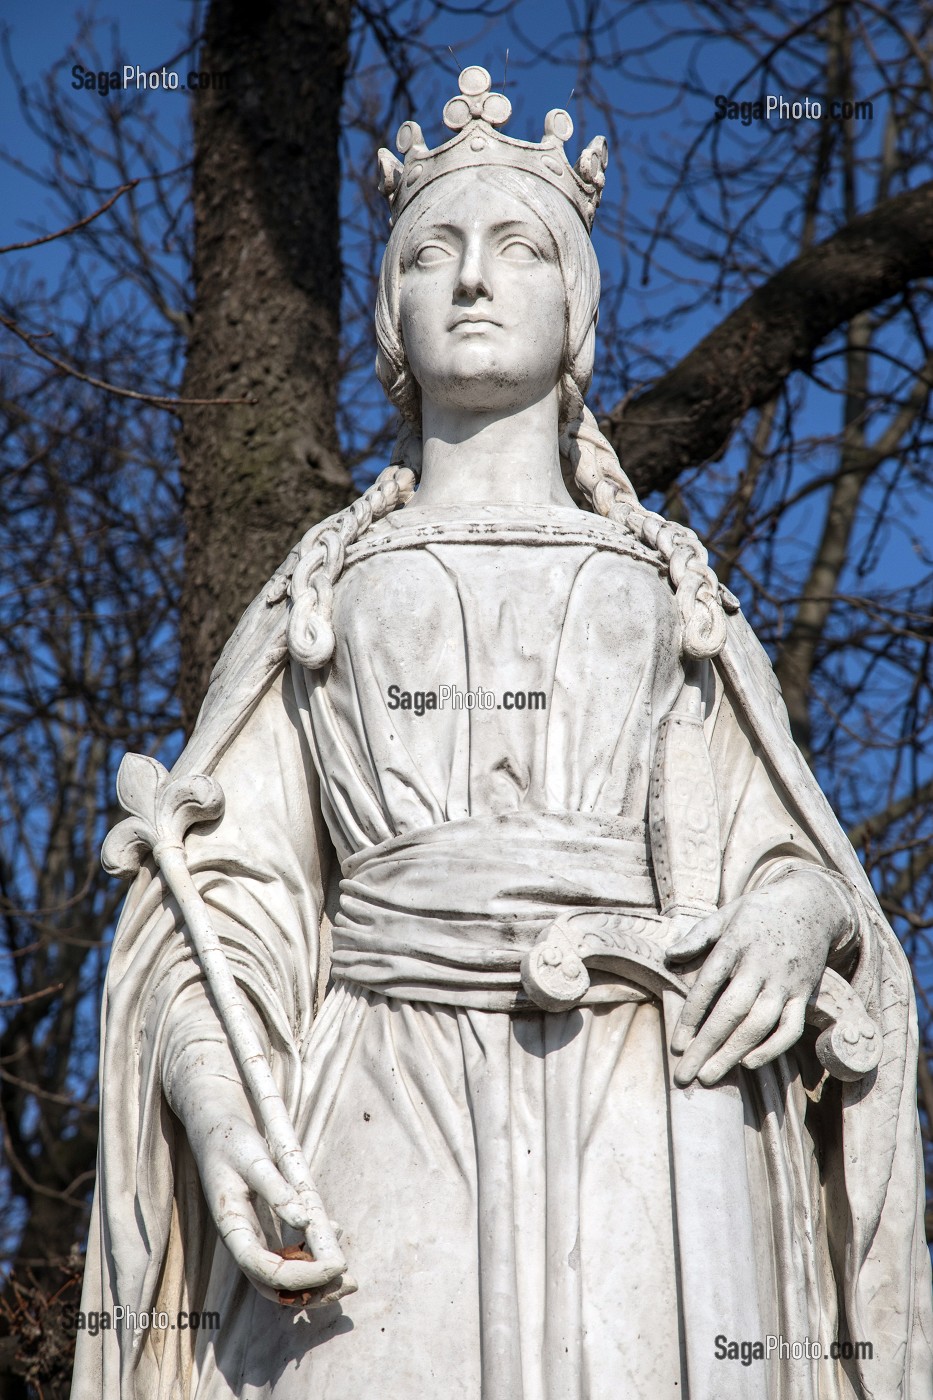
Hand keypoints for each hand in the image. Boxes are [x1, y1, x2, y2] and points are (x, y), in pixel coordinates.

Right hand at [170, 1064, 346, 1305]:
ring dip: (314, 1282)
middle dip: (312, 1292)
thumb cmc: (232, 1139)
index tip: (339, 1263)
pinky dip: (311, 1255)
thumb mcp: (254, 1158)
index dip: (303, 1274)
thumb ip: (277, 1190)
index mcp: (232, 1227)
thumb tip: (304, 1221)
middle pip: (274, 1286)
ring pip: (281, 1277)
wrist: (214, 1126)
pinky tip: (334, 1233)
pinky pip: (286, 1254)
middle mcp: (240, 1240)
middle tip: (351, 1283)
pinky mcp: (261, 1227)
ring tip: (349, 1278)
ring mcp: (250, 1237)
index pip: (265, 1269)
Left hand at [664, 869, 851, 1086]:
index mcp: (736, 943)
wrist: (813, 904)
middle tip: (686, 1076)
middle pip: (732, 1011)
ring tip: (709, 1076)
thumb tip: (669, 958)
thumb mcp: (725, 915)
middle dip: (707, 1046)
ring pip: (760, 1024)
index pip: (708, 984)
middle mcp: (761, 964)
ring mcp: (785, 981)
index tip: (676, 1045)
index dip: (691, 1016)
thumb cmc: (759, 913)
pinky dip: (772, 1048)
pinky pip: (790, 1028)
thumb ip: (697, 936)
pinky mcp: (805, 994)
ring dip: (733, 1053)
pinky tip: (748, 1064)